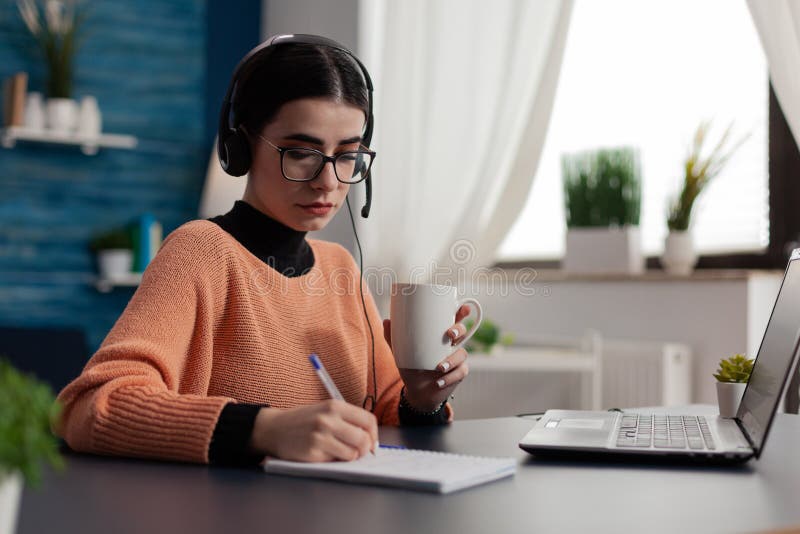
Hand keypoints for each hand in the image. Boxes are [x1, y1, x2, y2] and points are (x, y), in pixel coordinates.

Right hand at [249, 400, 377, 461]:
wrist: (273, 428)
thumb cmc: (303, 421)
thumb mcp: (325, 411)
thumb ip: (346, 420)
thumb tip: (370, 439)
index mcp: (335, 406)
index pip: (368, 420)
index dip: (374, 435)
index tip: (372, 443)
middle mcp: (329, 419)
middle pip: (363, 439)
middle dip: (365, 449)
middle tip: (359, 452)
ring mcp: (320, 436)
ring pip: (353, 453)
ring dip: (350, 457)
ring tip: (339, 452)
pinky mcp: (312, 452)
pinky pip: (335, 461)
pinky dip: (335, 461)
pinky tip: (324, 454)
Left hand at [383, 304, 472, 411]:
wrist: (417, 391)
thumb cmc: (411, 367)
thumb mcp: (400, 352)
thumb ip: (393, 338)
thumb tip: (386, 321)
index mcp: (440, 336)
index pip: (453, 320)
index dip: (461, 312)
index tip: (464, 307)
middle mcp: (451, 345)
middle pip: (463, 332)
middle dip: (460, 330)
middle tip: (450, 335)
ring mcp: (456, 359)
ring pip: (462, 354)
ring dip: (452, 360)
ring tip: (439, 367)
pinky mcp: (458, 374)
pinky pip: (460, 373)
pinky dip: (449, 378)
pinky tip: (439, 382)